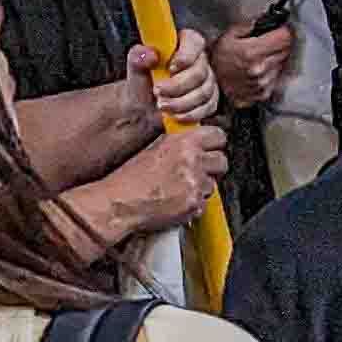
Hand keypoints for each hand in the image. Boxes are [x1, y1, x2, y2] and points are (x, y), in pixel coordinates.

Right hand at [93, 121, 226, 236]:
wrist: (120, 203)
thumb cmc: (131, 179)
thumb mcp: (155, 149)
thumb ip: (180, 144)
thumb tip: (197, 143)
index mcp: (182, 142)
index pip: (218, 136)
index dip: (215, 145)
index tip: (212, 150)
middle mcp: (191, 159)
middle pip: (222, 161)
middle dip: (213, 169)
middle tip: (198, 174)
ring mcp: (194, 182)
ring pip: (213, 185)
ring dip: (201, 189)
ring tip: (179, 190)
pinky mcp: (194, 203)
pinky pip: (203, 204)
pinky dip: (193, 206)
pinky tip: (175, 202)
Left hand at [133, 30, 219, 124]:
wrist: (145, 107)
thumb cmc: (143, 82)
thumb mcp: (135, 67)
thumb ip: (138, 56)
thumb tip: (149, 54)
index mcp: (184, 43)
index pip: (194, 42)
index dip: (186, 56)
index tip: (170, 68)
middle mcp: (200, 60)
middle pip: (199, 72)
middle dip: (177, 86)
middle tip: (157, 91)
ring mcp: (207, 80)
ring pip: (203, 92)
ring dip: (180, 103)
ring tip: (161, 105)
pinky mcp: (210, 100)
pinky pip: (207, 107)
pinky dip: (189, 114)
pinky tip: (174, 115)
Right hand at [214, 21, 299, 110]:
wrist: (208, 84)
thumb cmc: (217, 60)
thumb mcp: (228, 36)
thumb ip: (247, 25)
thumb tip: (263, 20)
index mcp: (252, 51)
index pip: (285, 37)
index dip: (283, 31)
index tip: (279, 31)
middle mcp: (260, 68)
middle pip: (286, 50)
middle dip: (279, 45)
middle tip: (266, 44)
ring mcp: (262, 83)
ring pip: (282, 65)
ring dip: (275, 60)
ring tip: (259, 59)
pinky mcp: (263, 93)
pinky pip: (275, 79)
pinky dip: (270, 74)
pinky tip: (257, 71)